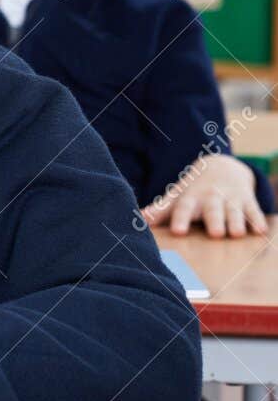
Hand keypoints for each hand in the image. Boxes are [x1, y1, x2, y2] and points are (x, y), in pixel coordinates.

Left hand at [142, 151, 268, 238]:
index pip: (185, 208)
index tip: (178, 231)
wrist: (222, 166)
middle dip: (214, 220)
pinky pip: (254, 211)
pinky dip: (257, 220)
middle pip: (212, 209)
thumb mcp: (178, 196)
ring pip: (234, 211)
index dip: (181, 219)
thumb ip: (161, 209)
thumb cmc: (194, 189)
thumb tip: (140, 220)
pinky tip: (261, 231)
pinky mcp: (247, 201)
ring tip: (236, 233)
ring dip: (235, 221)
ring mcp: (230, 198)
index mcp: (192, 197)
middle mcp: (211, 197)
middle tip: (215, 234)